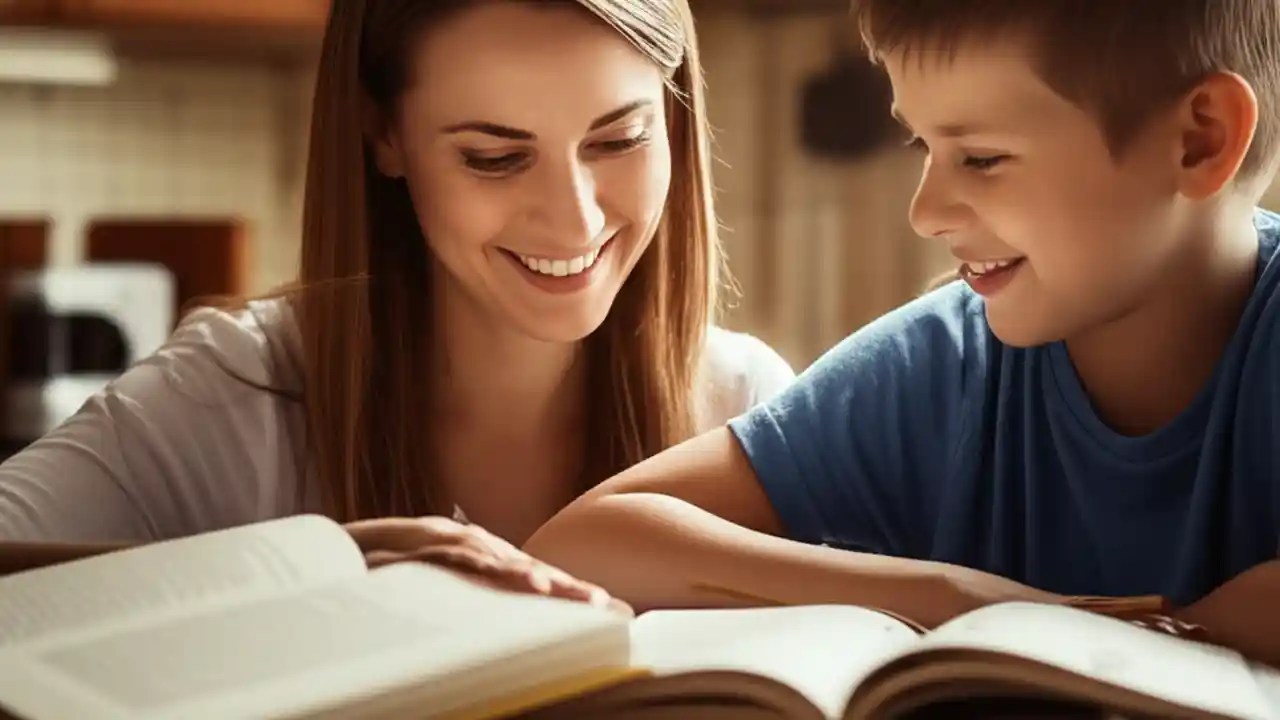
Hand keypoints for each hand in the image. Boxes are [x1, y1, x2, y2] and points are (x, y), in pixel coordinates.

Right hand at [345, 516, 628, 614]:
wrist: (328, 554)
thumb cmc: (382, 581)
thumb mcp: (433, 597)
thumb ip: (468, 607)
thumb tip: (500, 640)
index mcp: (477, 559)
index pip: (529, 577)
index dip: (567, 592)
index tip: (607, 613)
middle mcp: (467, 544)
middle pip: (526, 565)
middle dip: (566, 585)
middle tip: (604, 606)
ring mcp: (444, 541)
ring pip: (498, 559)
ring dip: (533, 575)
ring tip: (564, 593)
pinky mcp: (419, 544)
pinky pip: (460, 556)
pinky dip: (492, 566)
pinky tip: (521, 578)